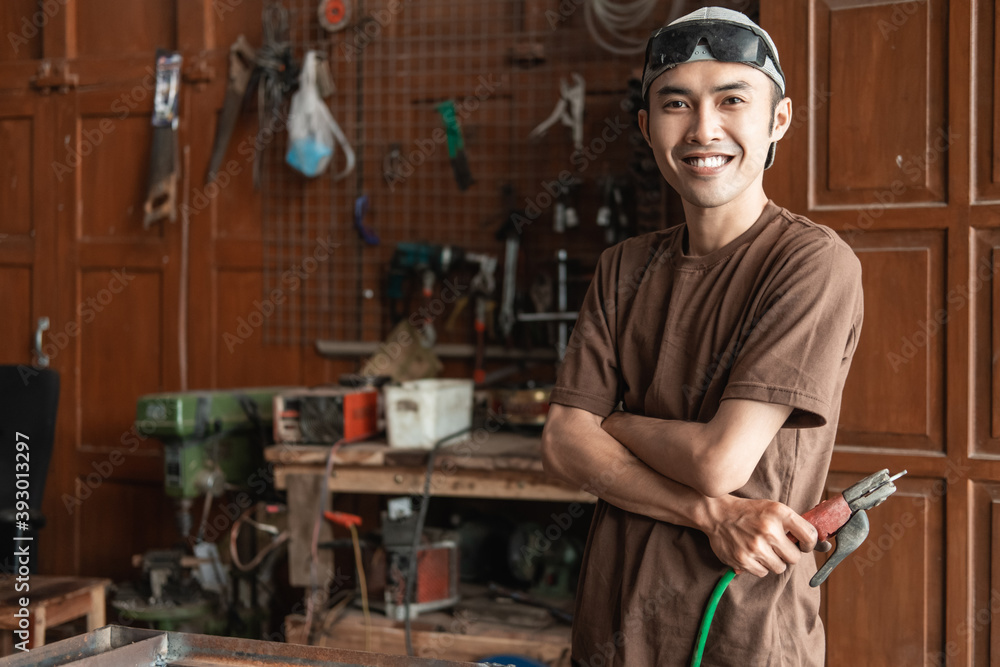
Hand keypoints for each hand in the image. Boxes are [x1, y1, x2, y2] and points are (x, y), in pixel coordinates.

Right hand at [703, 496, 819, 577]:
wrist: (718, 514)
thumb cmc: (749, 512)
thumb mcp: (773, 508)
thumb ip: (794, 524)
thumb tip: (821, 543)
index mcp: (778, 513)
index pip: (809, 536)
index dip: (809, 544)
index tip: (803, 544)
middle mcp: (768, 530)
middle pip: (794, 557)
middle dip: (788, 554)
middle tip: (778, 547)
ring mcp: (755, 546)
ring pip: (779, 567)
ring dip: (773, 561)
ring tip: (762, 549)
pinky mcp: (743, 559)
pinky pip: (762, 572)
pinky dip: (759, 566)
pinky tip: (751, 553)